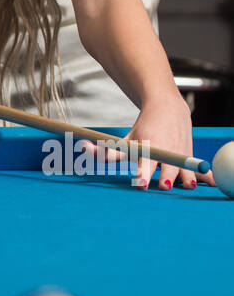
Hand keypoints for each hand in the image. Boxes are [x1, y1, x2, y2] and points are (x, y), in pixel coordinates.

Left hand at [83, 95, 213, 190]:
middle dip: (165, 179)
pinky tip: (212, 182)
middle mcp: (167, 153)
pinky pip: (200, 169)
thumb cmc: (144, 128)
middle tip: (163, 185)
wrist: (168, 108)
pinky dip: (205, 176)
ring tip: (186, 186)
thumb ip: (109, 150)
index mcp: (150, 148)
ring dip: (186, 180)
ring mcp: (181, 154)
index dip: (143, 174)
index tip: (140, 183)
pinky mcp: (191, 155)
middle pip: (167, 171)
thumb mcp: (127, 138)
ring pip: (186, 172)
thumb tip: (84, 148)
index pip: (145, 164)